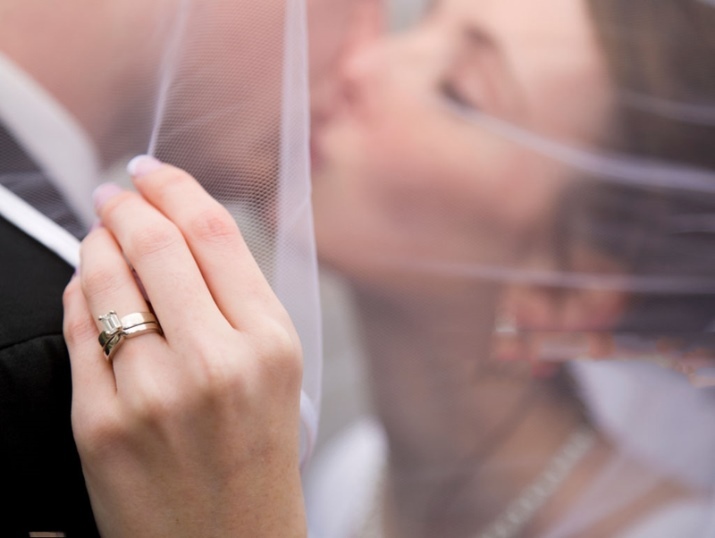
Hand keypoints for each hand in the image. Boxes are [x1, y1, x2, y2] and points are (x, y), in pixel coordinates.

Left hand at [63, 157, 305, 537]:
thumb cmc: (257, 462)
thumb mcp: (277, 373)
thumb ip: (236, 301)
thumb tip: (181, 234)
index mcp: (271, 344)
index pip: (214, 232)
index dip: (176, 188)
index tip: (154, 173)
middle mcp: (217, 362)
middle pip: (157, 243)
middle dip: (127, 204)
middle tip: (116, 194)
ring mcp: (155, 393)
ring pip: (107, 277)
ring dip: (97, 241)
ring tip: (99, 234)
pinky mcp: (102, 423)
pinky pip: (78, 329)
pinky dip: (77, 293)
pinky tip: (86, 286)